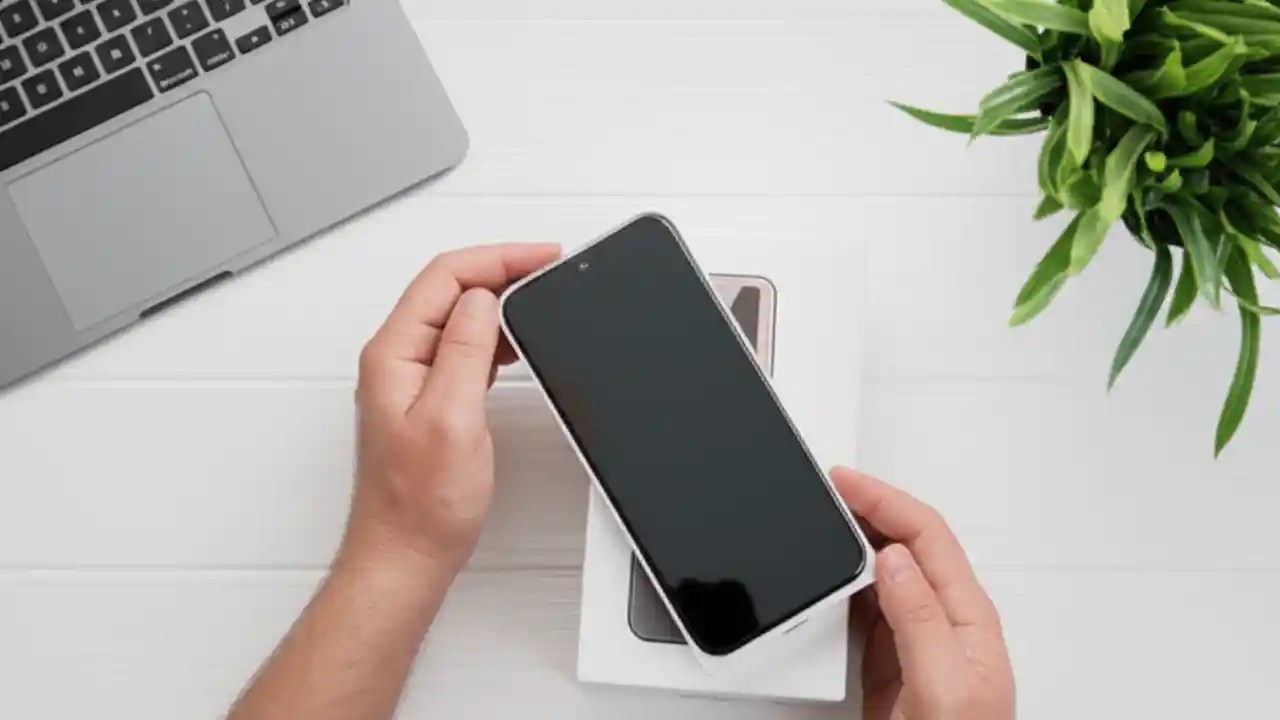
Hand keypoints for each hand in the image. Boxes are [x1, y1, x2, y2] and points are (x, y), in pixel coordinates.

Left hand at [341, 243, 560, 575]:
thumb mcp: (451, 418)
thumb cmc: (419, 505)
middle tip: (548, 269)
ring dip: (501, 302)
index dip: (496, 258)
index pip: (444, 277)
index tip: (540, 257)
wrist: (405, 555)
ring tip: (541, 298)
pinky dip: (496, 335)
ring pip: (459, 317)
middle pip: (449, 289)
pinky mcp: (430, 400)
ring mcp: (412, 380)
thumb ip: (463, 350)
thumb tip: (481, 299)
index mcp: (394, 355)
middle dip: (501, 271)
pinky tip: (518, 342)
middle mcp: (397, 361)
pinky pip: (463, 348)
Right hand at [833, 468, 1014, 719]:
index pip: (927, 537)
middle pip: (907, 542)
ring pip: (886, 569)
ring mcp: (918, 640)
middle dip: (868, 507)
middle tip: (826, 490)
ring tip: (823, 519)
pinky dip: (845, 579)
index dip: (886, 500)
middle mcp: (945, 622)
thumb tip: (893, 559)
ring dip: (855, 539)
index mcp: (967, 618)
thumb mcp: (944, 687)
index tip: (845, 482)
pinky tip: (829, 574)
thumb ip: (920, 619)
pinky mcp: (894, 660)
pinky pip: (868, 604)